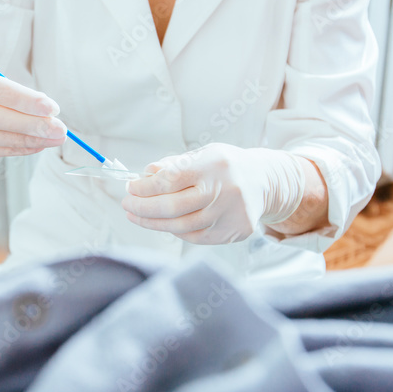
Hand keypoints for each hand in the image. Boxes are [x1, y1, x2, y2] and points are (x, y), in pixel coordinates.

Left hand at [122, 143, 306, 244]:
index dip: (145, 187)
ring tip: (137, 216)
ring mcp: (230, 215)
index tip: (130, 188)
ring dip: (153, 223)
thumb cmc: (226, 166)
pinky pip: (195, 237)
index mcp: (213, 165)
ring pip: (181, 227)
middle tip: (127, 205)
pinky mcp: (234, 232)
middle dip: (143, 207)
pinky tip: (163, 223)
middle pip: (173, 207)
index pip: (170, 179)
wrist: (265, 181)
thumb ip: (173, 164)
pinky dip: (175, 231)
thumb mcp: (202, 154)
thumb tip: (143, 177)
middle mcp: (224, 191)